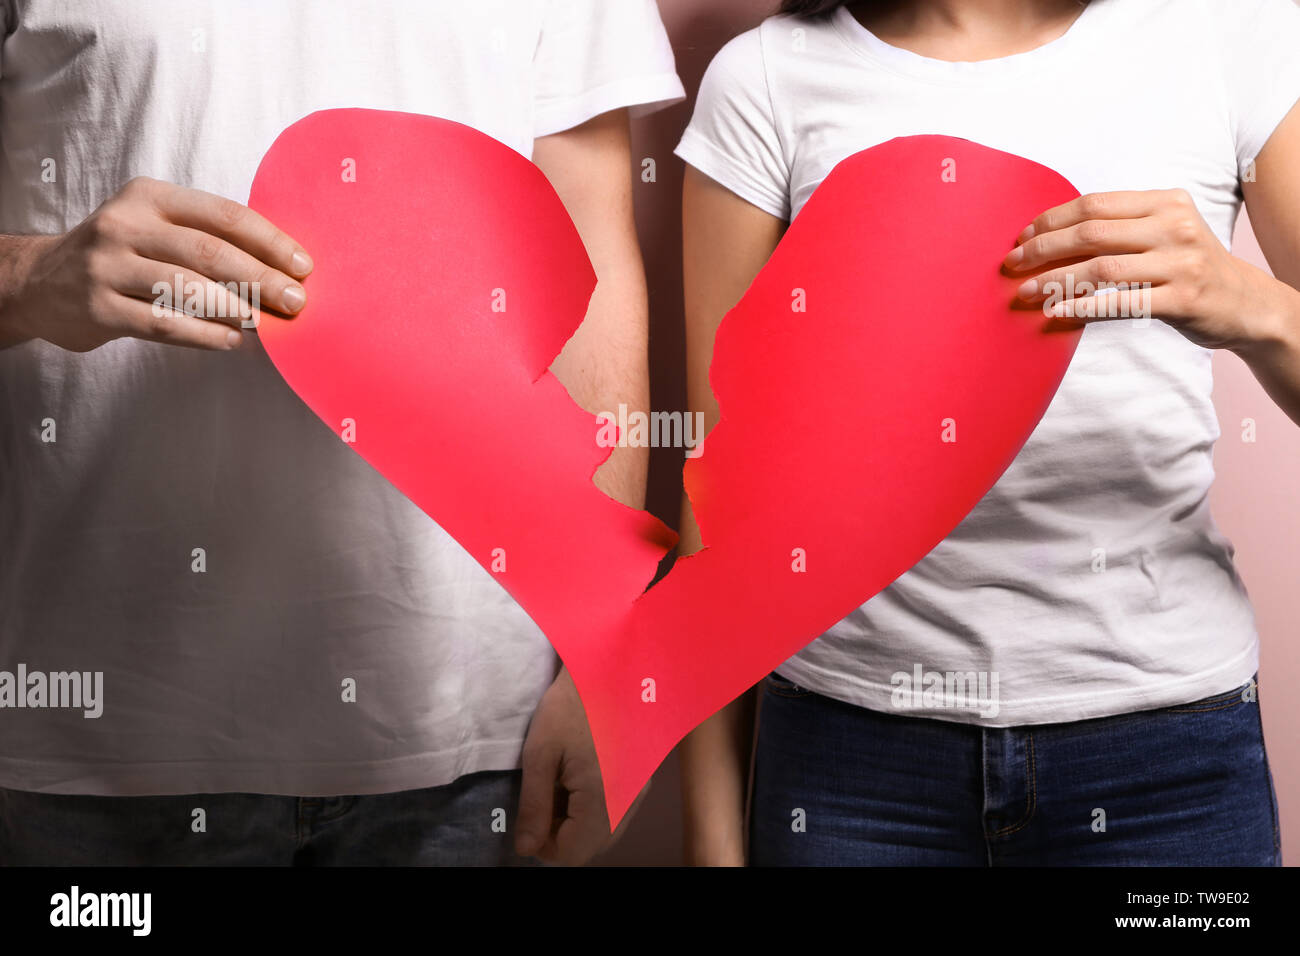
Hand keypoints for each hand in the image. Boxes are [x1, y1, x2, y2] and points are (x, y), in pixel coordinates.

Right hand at [4, 176, 311, 351]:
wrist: (41, 281)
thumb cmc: (121, 255)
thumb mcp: (154, 227)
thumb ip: (206, 240)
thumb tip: (279, 271)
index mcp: (150, 197)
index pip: (223, 215)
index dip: (269, 241)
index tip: (303, 265)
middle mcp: (126, 225)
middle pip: (210, 252)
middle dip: (261, 278)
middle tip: (296, 301)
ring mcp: (107, 266)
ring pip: (186, 288)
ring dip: (235, 308)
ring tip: (266, 323)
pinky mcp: (98, 307)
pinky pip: (163, 323)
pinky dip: (203, 334)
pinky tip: (230, 341)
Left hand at [515, 667, 645, 864]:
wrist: (612, 669)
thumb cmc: (572, 705)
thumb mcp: (540, 753)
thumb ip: (534, 805)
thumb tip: (525, 848)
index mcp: (602, 801)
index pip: (571, 854)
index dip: (542, 847)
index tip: (527, 820)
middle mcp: (627, 804)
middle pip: (591, 849)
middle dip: (560, 837)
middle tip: (540, 803)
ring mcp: (639, 793)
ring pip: (605, 834)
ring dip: (577, 826)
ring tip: (558, 789)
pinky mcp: (643, 781)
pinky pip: (617, 815)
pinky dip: (594, 812)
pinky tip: (579, 780)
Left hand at [1003, 188, 1288, 352]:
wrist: (1245, 304)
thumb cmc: (1188, 267)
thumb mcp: (1164, 232)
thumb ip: (1121, 226)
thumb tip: (1051, 234)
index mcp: (1165, 203)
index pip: (1094, 205)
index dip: (1051, 220)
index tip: (1022, 237)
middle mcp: (1174, 227)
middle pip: (1091, 233)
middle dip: (1043, 249)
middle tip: (1012, 265)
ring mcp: (1180, 264)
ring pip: (1101, 269)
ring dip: (1054, 281)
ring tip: (1024, 293)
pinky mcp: (1182, 300)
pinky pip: (1120, 303)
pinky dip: (1082, 308)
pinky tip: (1055, 313)